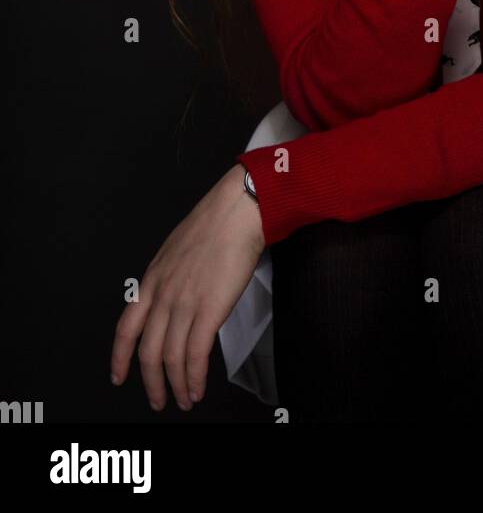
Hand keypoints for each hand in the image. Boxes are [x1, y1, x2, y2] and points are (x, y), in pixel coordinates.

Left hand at [110, 164, 264, 411]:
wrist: (237, 210)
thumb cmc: (214, 223)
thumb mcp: (176, 249)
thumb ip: (169, 276)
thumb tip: (174, 297)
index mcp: (152, 279)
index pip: (126, 328)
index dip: (120, 357)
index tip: (118, 376)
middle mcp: (163, 295)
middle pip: (148, 352)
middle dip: (151, 383)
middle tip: (158, 400)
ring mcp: (184, 303)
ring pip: (171, 359)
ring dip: (177, 386)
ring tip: (185, 399)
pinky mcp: (209, 309)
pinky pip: (195, 355)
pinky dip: (195, 378)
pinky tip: (198, 388)